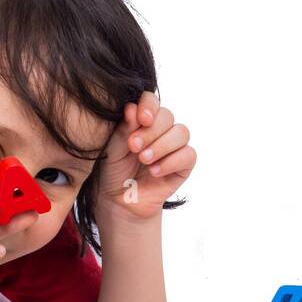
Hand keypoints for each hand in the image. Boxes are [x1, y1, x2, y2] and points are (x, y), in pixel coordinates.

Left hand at [96, 91, 196, 219]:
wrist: (120, 200)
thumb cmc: (114, 171)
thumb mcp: (113, 148)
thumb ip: (124, 128)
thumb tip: (132, 107)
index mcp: (142, 120)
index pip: (152, 101)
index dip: (149, 106)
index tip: (141, 119)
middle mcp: (161, 130)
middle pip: (168, 116)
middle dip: (151, 131)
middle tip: (134, 147)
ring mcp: (174, 147)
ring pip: (181, 133)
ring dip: (162, 146)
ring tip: (144, 160)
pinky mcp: (183, 166)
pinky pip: (188, 155)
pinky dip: (171, 162)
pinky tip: (155, 171)